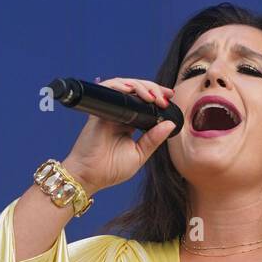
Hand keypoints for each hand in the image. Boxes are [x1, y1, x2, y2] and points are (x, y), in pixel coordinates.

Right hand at [61, 77, 176, 193]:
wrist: (90, 176)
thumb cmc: (112, 169)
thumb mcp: (140, 154)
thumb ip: (154, 139)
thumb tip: (170, 124)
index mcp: (130, 123)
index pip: (145, 103)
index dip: (157, 95)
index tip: (170, 96)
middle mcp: (119, 114)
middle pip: (136, 91)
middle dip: (152, 88)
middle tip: (165, 95)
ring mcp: (109, 111)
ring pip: (124, 86)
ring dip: (140, 86)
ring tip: (152, 96)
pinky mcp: (98, 110)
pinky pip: (108, 89)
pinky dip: (119, 85)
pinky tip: (131, 90)